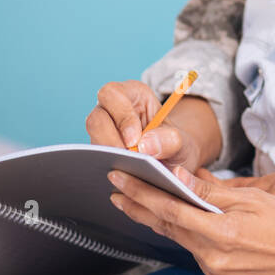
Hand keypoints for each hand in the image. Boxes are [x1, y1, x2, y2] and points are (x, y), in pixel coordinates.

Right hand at [86, 80, 203, 171]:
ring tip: (129, 171)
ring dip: (108, 158)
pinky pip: (94, 160)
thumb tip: (144, 147)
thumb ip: (170, 141)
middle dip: (110, 142)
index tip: (134, 140)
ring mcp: (103, 132)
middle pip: (96, 119)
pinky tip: (123, 179)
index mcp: (133, 94)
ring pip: (92, 142)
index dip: (120, 116)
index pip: (113, 95)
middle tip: (128, 160)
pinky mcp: (100, 152)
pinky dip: (107, 170)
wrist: (174, 164)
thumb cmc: (176, 146)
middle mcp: (112, 110)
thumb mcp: (182, 143)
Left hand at [108, 166, 274, 274]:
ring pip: (190, 248)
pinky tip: (214, 238)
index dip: (140, 195)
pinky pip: (207, 266)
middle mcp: (216, 263)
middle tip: (120, 193)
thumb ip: (213, 191)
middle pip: (172, 230)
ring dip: (181, 228)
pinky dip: (205, 249)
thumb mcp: (256, 197)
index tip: (118, 182)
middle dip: (145, 209)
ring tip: (170, 208)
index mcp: (223, 234)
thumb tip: (179, 177)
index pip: (170, 211)